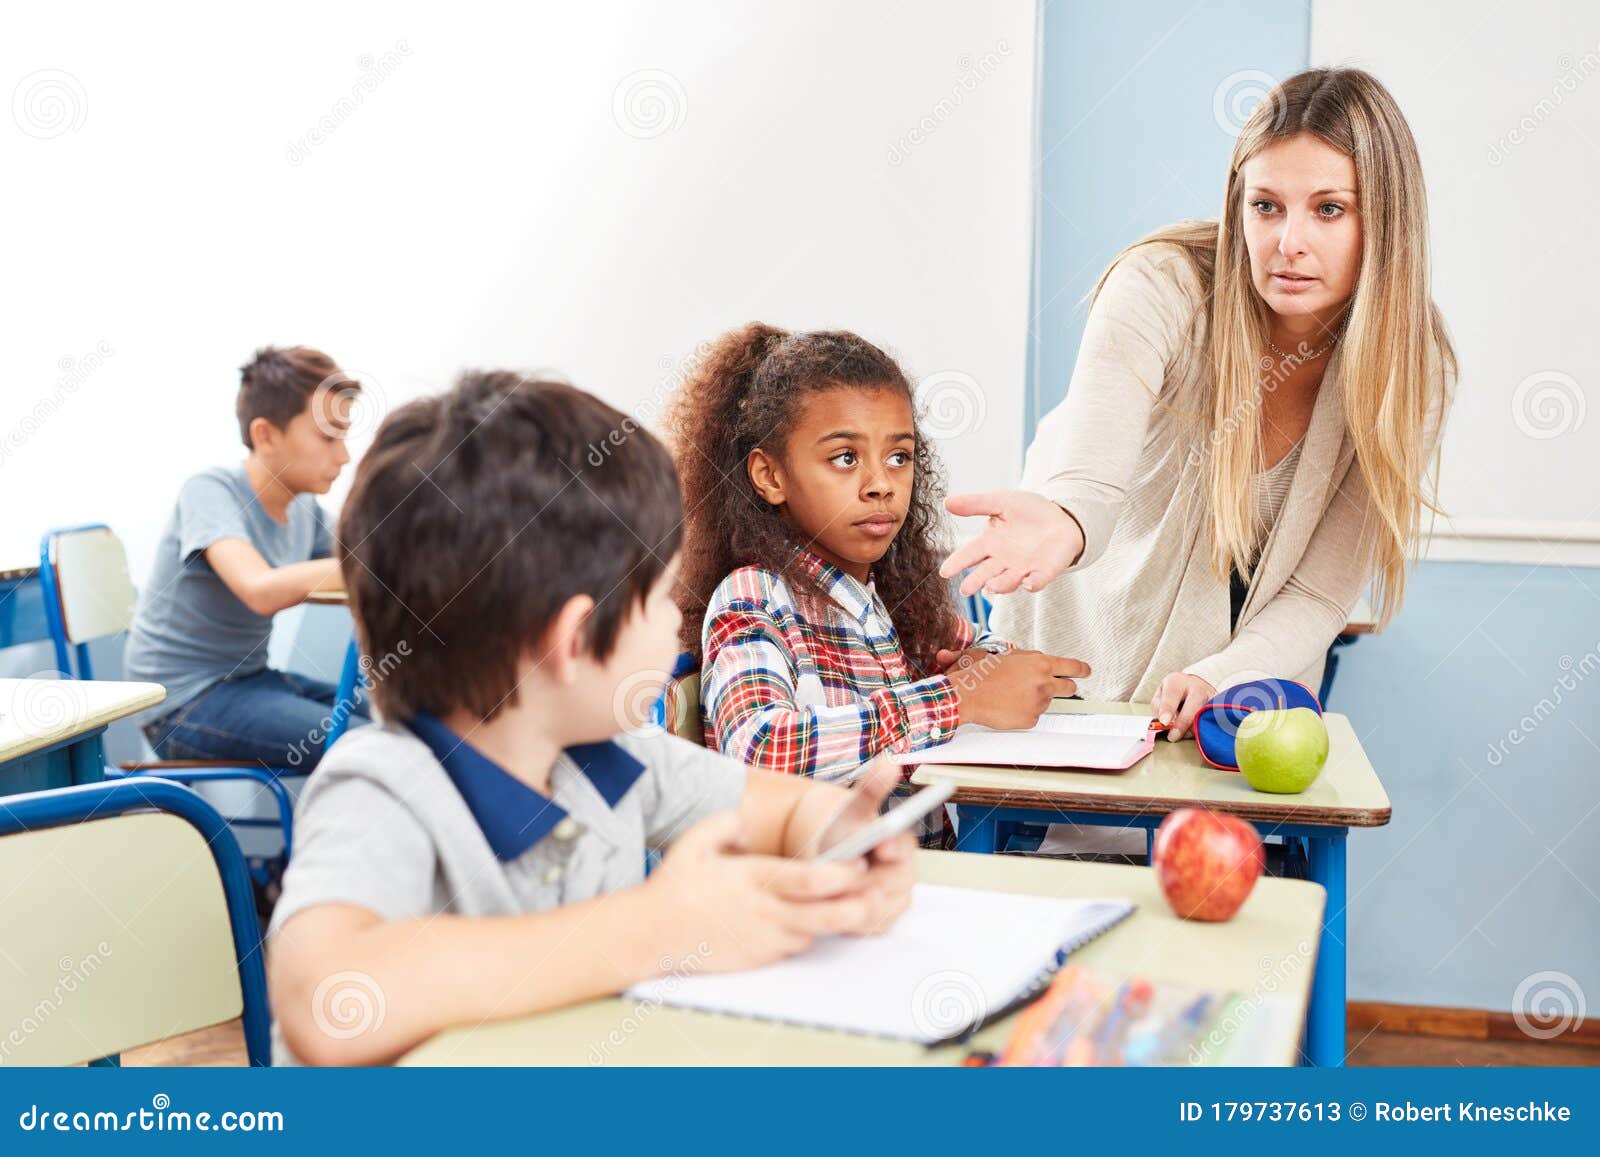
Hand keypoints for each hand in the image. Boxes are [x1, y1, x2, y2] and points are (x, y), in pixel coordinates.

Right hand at [647, 811, 872, 972]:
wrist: (651, 934)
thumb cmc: (674, 886)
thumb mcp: (695, 841)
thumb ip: (724, 824)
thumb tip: (745, 825)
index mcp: (755, 879)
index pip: (810, 879)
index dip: (842, 874)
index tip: (860, 865)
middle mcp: (765, 912)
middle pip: (825, 915)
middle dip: (856, 909)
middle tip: (876, 898)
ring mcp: (763, 939)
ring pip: (812, 933)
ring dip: (829, 922)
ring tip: (849, 906)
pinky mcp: (758, 959)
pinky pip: (792, 947)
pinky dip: (803, 935)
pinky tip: (803, 921)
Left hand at [833, 755, 916, 934]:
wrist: (824, 850)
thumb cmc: (839, 826)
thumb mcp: (850, 807)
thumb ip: (870, 789)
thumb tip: (890, 761)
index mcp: (900, 840)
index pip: (903, 845)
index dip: (894, 847)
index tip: (881, 846)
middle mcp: (903, 871)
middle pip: (892, 884)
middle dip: (867, 882)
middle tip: (843, 879)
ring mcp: (893, 898)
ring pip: (879, 908)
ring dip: (855, 902)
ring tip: (830, 893)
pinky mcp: (880, 920)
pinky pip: (868, 925)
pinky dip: (850, 919)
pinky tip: (831, 907)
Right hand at [939, 491, 1085, 597]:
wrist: (1062, 517)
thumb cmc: (1028, 511)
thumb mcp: (1001, 501)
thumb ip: (976, 504)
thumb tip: (947, 502)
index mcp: (989, 543)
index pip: (969, 554)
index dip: (957, 563)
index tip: (945, 572)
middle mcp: (1002, 561)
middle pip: (985, 574)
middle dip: (975, 582)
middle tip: (965, 589)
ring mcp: (1022, 569)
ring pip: (1008, 581)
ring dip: (1001, 585)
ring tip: (991, 586)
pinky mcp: (1043, 572)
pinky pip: (1037, 580)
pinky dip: (1033, 583)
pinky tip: (1028, 583)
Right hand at [947, 649, 1089, 728]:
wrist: (969, 694)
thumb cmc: (984, 673)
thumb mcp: (1008, 656)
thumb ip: (1029, 659)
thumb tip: (1041, 662)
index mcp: (1040, 663)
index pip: (1072, 667)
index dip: (1082, 670)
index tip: (1087, 671)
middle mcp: (1044, 683)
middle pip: (1069, 688)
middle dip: (1065, 687)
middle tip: (1055, 687)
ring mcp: (1039, 703)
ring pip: (1046, 702)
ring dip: (1035, 699)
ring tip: (1012, 695)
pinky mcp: (1031, 719)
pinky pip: (1033, 715)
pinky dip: (1024, 712)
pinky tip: (1008, 706)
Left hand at [1153, 672, 1216, 740]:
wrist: (1195, 687)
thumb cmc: (1174, 695)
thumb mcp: (1160, 696)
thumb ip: (1158, 709)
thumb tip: (1163, 724)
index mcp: (1177, 682)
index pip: (1173, 694)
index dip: (1168, 708)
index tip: (1164, 722)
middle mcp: (1196, 687)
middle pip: (1194, 704)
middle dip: (1183, 723)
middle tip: (1173, 736)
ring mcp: (1211, 697)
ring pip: (1204, 715)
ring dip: (1193, 729)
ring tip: (1184, 734)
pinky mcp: (1221, 708)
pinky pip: (1213, 722)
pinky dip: (1204, 731)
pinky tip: (1196, 734)